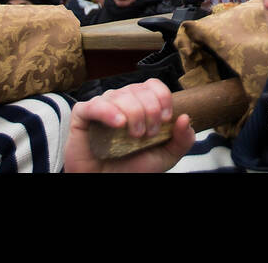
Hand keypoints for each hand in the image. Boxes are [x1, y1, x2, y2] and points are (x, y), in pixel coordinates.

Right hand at [64, 79, 195, 173]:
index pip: (153, 85)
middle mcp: (121, 100)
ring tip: (134, 136)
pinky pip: (94, 105)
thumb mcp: (165, 156)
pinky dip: (108, 112)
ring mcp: (101, 106)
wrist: (107, 183)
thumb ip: (182, 140)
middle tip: (148, 134)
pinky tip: (118, 124)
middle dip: (149, 111)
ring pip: (119, 95)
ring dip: (133, 114)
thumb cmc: (132, 167)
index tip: (166, 119)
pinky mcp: (82, 115)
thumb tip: (186, 117)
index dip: (162, 97)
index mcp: (140, 103)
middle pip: (138, 89)